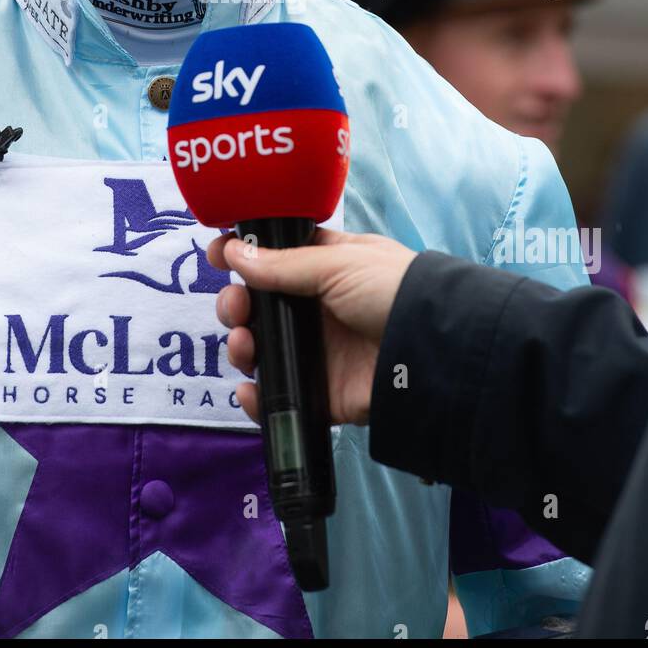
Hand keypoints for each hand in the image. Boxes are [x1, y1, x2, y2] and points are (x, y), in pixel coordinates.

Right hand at [207, 228, 417, 426]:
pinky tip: (249, 389)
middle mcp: (318, 308)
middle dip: (236, 304)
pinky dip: (256, 396)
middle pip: (259, 304)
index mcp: (326, 267)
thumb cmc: (391, 289)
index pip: (274, 257)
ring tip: (243, 344)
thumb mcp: (337, 265)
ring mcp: (318, 351)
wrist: (431, 348)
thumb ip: (282, 264)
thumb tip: (234, 251)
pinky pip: (278, 395)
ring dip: (241, 345)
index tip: (216, 253)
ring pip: (262, 348)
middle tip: (235, 307)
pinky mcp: (322, 392)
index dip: (244, 255)